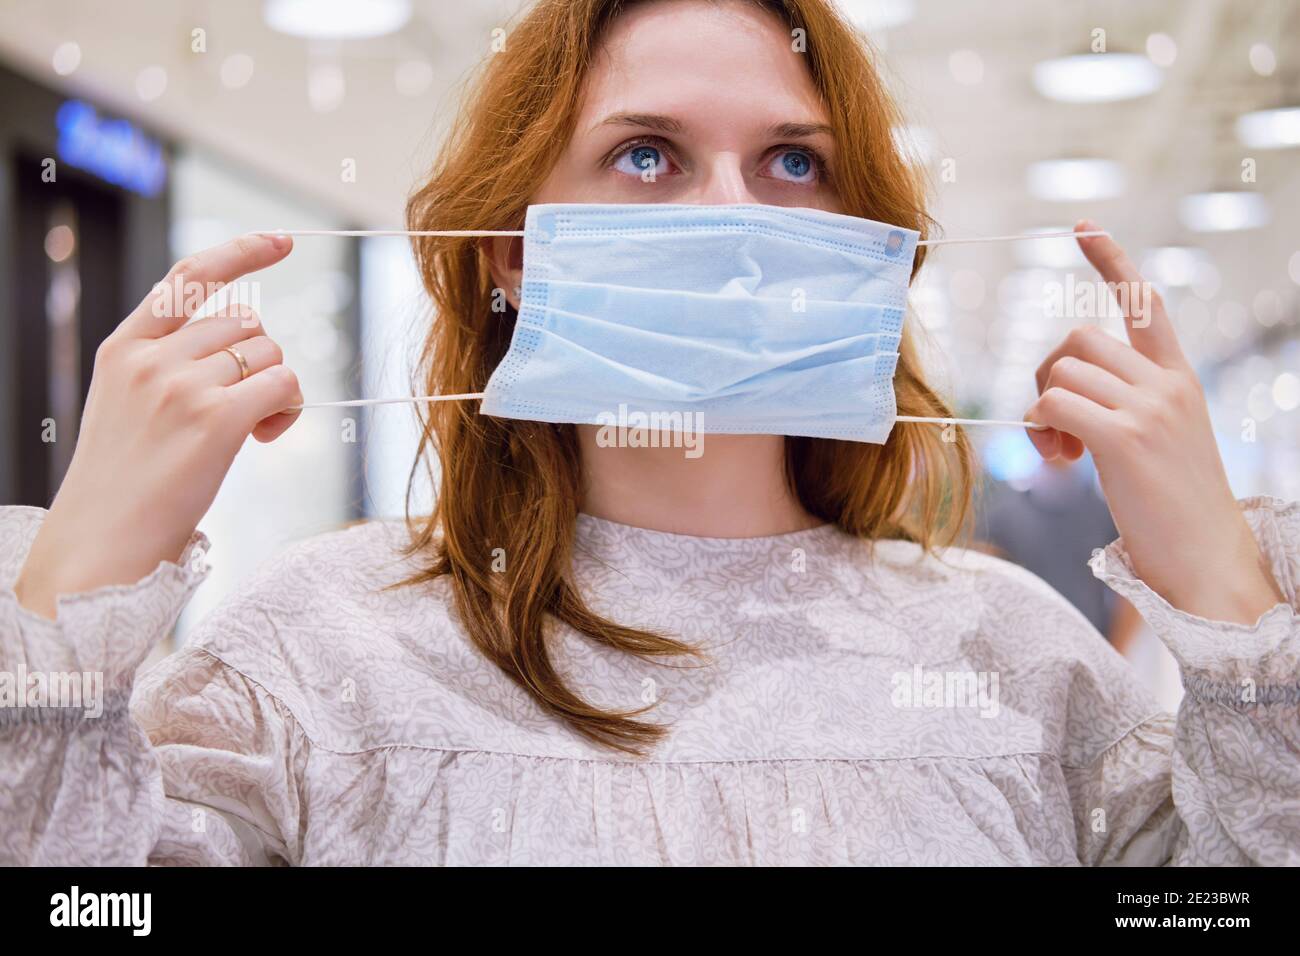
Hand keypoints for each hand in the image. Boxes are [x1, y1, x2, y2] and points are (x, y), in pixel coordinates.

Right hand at [15, 235, 301, 619]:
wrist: (103, 541)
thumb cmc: (125, 481)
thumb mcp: (127, 403)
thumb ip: (169, 364)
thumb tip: (241, 341)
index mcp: (124, 347)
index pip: (189, 277)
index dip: (242, 252)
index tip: (282, 241)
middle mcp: (151, 358)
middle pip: (246, 323)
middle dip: (260, 359)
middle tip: (248, 406)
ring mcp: (181, 387)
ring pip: (269, 352)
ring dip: (277, 386)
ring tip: (253, 427)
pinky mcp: (215, 420)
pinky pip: (283, 385)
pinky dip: (289, 408)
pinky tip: (264, 436)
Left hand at [1025, 220, 1283, 625]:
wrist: (1206, 557)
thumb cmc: (1173, 504)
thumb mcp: (1159, 438)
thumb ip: (1121, 403)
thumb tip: (1056, 400)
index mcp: (1178, 376)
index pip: (1144, 300)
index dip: (1110, 259)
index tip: (1082, 227)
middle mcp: (1167, 382)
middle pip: (1077, 339)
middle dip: (1047, 377)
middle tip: (1053, 428)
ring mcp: (1149, 408)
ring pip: (1060, 373)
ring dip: (1041, 412)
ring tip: (1060, 453)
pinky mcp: (1126, 439)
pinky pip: (1055, 406)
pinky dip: (1041, 429)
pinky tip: (1059, 461)